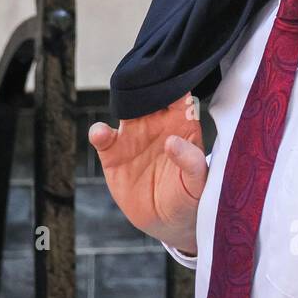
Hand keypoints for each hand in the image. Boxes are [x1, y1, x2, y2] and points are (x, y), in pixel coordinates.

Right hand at [88, 94, 207, 253]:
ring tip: (120, 103)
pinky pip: (102, 137)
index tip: (167, 75)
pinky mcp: (113, 154)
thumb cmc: (190, 198)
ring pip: (123, 110)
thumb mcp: (198, 184)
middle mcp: (156, 124)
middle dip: (142, 83)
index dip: (173, 81)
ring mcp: (132, 137)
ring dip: (119, 103)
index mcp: (182, 125)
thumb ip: (190, 162)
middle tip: (137, 78)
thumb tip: (171, 141)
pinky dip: (99, 133)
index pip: (178, 94)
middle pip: (147, 94)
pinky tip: (102, 135)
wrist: (168, 222)